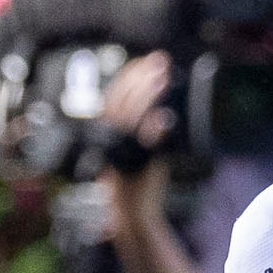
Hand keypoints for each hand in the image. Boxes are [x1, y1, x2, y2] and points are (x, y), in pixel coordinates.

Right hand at [96, 53, 178, 237]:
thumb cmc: (135, 178)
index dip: (131, 74)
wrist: (132, 212)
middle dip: (141, 76)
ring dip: (148, 94)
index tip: (149, 60)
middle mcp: (110, 138)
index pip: (116, 93)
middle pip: (122, 99)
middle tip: (161, 62)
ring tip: (164, 78)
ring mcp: (122, 150)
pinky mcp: (137, 166)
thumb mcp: (132, 146)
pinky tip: (165, 118)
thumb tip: (155, 101)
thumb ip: (137, 125)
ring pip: (132, 116)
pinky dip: (153, 130)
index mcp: (107, 130)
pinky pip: (145, 145)